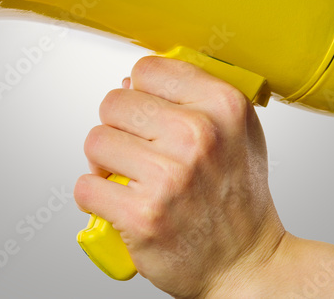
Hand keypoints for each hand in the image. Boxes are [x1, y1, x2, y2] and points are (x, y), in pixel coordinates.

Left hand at [73, 56, 285, 297]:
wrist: (247, 265)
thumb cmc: (237, 200)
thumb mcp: (237, 132)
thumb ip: (191, 97)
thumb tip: (131, 80)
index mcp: (223, 106)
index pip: (146, 69)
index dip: (140, 94)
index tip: (150, 117)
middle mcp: (198, 136)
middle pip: (113, 103)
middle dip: (118, 129)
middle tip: (138, 155)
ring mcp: (169, 176)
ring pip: (95, 142)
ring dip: (103, 164)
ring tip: (129, 179)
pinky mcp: (142, 215)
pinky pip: (85, 186)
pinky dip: (94, 198)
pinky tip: (119, 204)